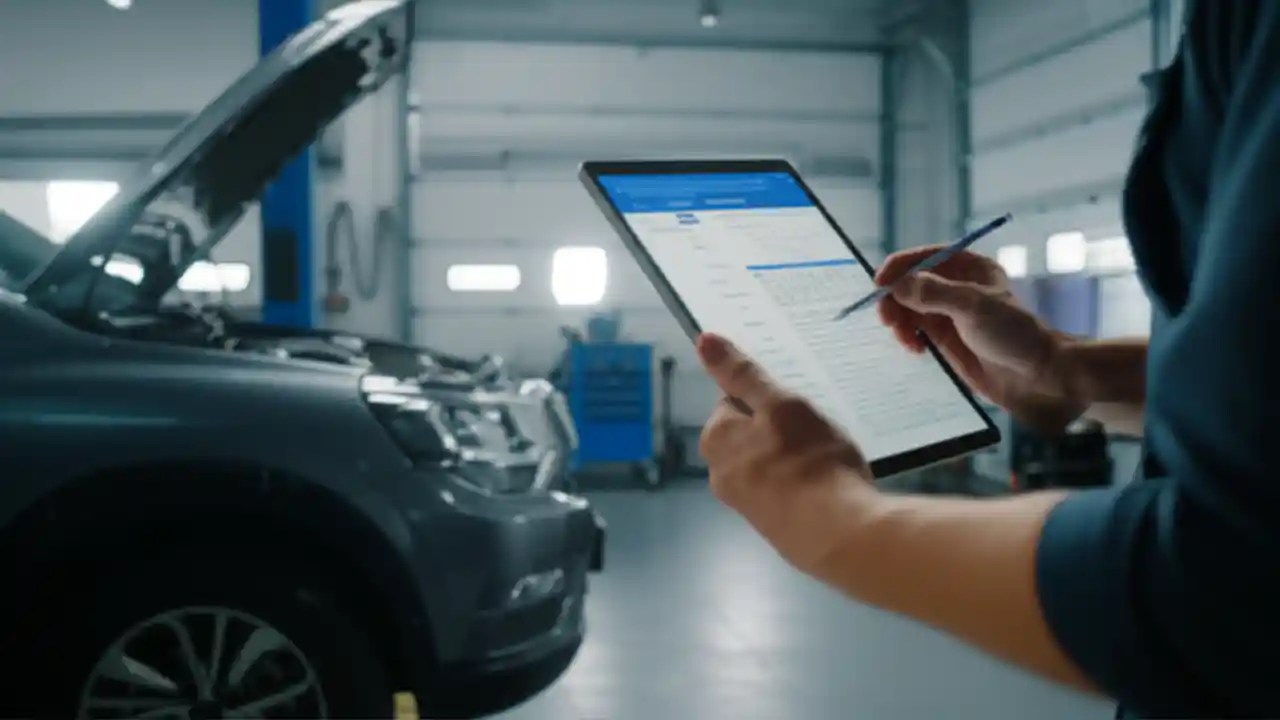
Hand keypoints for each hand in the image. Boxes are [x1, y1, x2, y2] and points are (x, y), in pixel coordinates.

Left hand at [696, 333, 879, 576]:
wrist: (841, 535)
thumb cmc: (809, 459)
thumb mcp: (779, 404)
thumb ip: (742, 373)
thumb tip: (703, 339)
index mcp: (716, 440)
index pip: (733, 401)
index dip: (767, 399)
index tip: (795, 407)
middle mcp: (720, 474)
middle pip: (749, 436)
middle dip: (778, 430)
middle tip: (814, 432)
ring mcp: (746, 506)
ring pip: (767, 465)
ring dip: (791, 459)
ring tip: (826, 460)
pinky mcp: (773, 529)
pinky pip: (784, 493)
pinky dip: (801, 486)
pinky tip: (827, 487)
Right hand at [876, 246, 1084, 432]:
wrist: (1035, 376)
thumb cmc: (1011, 333)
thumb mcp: (973, 306)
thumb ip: (933, 293)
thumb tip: (896, 285)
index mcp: (968, 268)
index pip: (924, 257)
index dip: (899, 267)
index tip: (880, 284)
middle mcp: (955, 286)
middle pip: (910, 283)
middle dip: (895, 299)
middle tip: (889, 320)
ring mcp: (948, 313)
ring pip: (908, 308)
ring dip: (900, 322)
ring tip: (908, 341)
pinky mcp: (944, 338)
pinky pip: (914, 330)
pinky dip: (908, 337)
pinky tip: (917, 349)